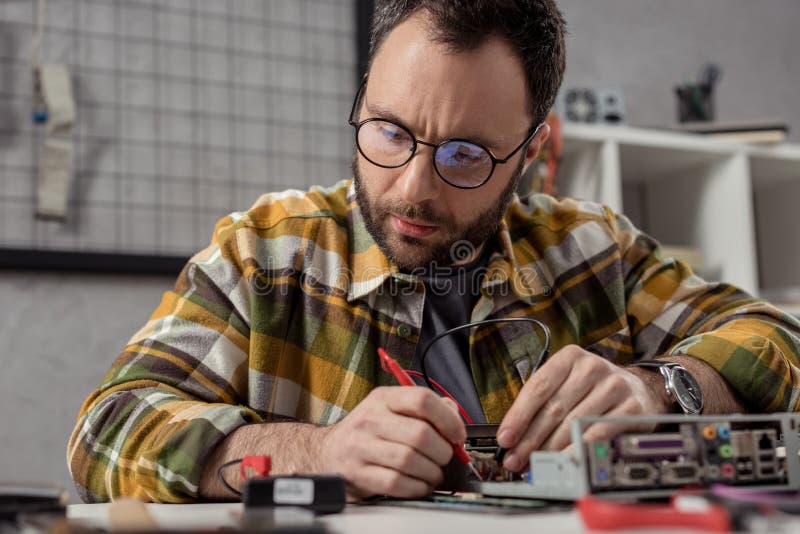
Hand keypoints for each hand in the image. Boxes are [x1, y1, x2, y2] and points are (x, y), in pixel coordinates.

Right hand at [317, 386, 465, 499]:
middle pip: (421, 434)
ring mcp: (360, 447)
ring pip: (411, 460)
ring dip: (431, 471)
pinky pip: (397, 483)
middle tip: (444, 457)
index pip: (422, 400)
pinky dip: (416, 487)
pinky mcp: (357, 474)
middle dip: (443, 451)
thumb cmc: (367, 432)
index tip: (457, 434)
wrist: (325, 452)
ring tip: (433, 472)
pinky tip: (418, 484)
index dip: (448, 419)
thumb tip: (454, 419)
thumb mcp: (390, 409)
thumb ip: (423, 409)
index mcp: (382, 398)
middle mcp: (369, 419)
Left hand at [496, 345, 670, 471]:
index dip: (519, 415)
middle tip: (515, 459)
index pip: (538, 387)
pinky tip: (564, 461)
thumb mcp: (567, 382)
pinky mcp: (631, 408)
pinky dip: (578, 450)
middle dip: (530, 438)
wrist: (641, 388)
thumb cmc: (593, 387)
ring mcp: (613, 387)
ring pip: (574, 423)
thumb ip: (542, 402)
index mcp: (570, 357)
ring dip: (551, 449)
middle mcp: (592, 368)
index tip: (505, 438)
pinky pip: (598, 433)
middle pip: (554, 408)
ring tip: (534, 464)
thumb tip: (514, 434)